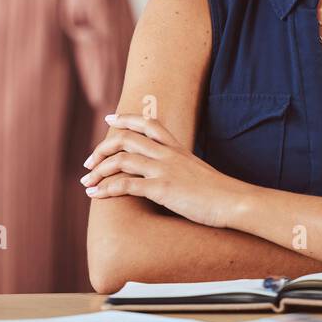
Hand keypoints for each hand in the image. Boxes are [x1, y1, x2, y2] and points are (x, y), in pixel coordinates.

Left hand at [80, 113, 247, 228]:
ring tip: (86, 183)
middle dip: (101, 149)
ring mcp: (164, 170)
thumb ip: (183, 168)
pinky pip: (126, 185)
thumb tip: (174, 175)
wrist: (235, 202)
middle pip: (126, 139)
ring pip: (121, 160)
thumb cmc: (221, 193)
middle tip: (88, 164)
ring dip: (98, 171)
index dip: (126, 119)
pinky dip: (106, 188)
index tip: (109, 120)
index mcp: (178, 149)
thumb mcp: (200, 173)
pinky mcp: (162, 189)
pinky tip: (95, 195)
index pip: (149, 123)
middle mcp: (168, 155)